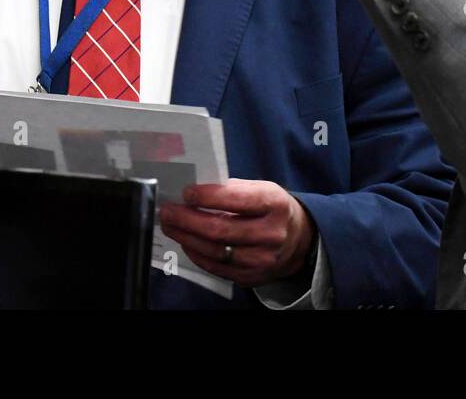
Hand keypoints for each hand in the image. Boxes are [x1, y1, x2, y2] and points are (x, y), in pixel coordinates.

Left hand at [159, 179, 315, 286]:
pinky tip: (186, 241)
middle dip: (188, 220)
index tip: (187, 192)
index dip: (208, 196)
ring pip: (214, 251)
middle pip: (220, 229)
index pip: (238, 200)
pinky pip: (216, 267)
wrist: (297, 241)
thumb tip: (196, 191)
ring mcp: (262, 259)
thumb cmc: (273, 209)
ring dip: (186, 237)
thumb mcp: (263, 189)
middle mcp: (271, 234)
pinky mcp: (251, 277)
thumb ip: (234, 189)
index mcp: (275, 204)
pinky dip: (196, 254)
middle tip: (167, 211)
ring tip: (170, 225)